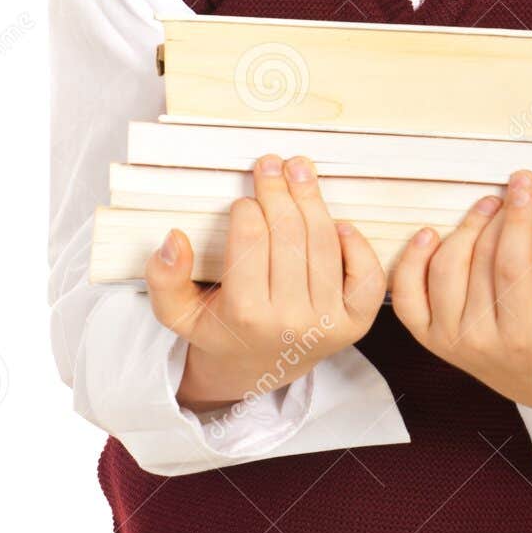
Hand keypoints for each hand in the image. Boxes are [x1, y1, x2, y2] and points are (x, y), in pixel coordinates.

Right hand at [144, 153, 385, 410]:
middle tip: (271, 163)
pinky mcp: (355, 324)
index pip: (251, 240)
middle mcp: (290, 321)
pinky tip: (338, 221)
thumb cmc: (220, 328)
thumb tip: (173, 238)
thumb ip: (164, 278)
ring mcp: (327, 323)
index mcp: (246, 315)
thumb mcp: (178, 313)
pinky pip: (367, 276)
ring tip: (299, 171)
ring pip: (325, 244)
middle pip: (290, 236)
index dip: (248, 209)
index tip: (242, 201)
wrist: (256, 369)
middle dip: (279, 191)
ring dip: (313, 199)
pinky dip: (357, 243)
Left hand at [391, 170, 531, 419]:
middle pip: (479, 260)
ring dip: (464, 228)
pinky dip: (411, 261)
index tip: (526, 184)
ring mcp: (448, 339)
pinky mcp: (428, 337)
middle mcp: (478, 341)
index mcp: (522, 339)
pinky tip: (429, 234)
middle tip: (513, 190)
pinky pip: (406, 295)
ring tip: (487, 207)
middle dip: (496, 216)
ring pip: (445, 268)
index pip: (512, 265)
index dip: (518, 219)